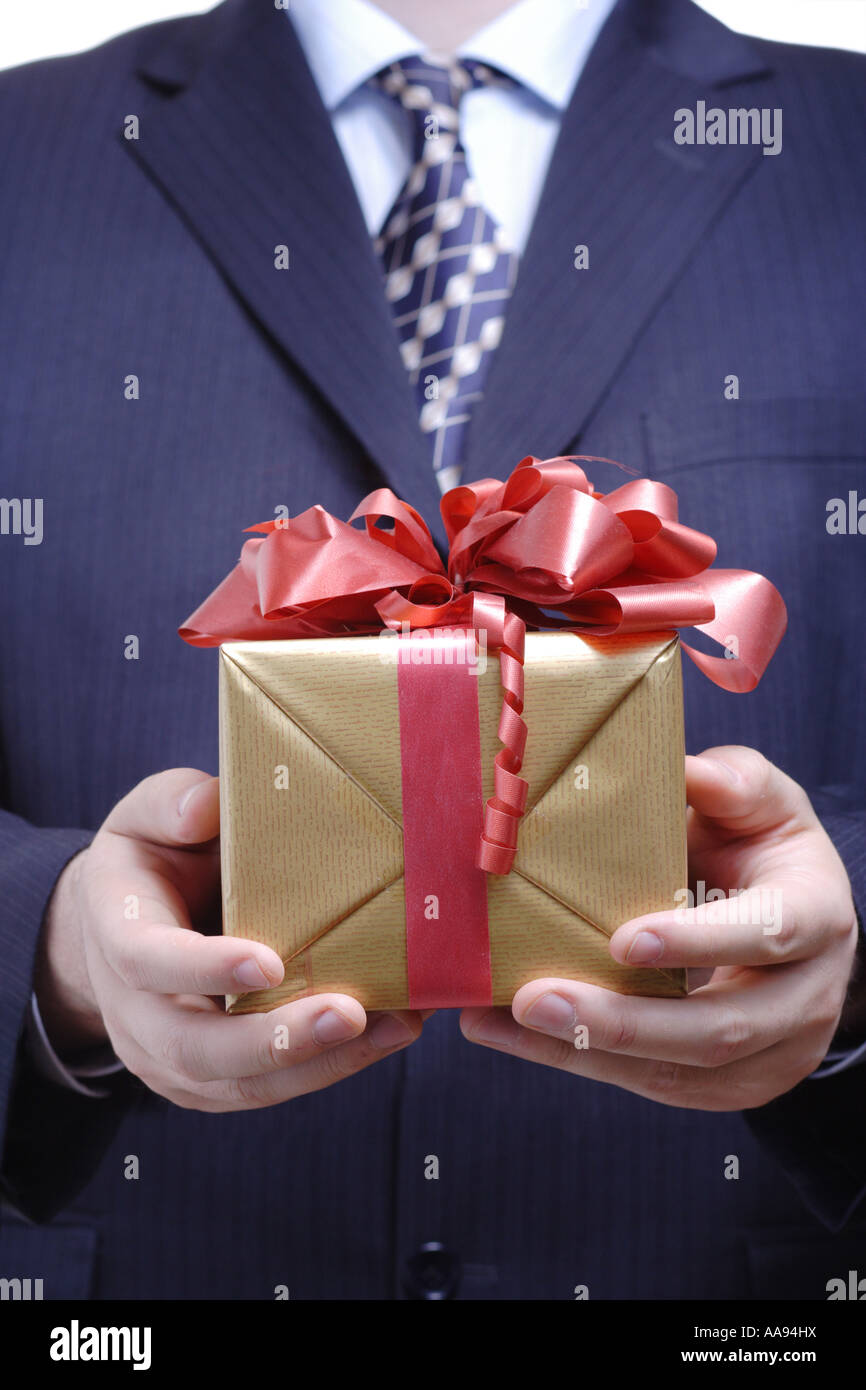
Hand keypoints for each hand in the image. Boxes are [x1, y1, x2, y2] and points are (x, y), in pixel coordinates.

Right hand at [35, 768, 422, 1109]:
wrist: (126, 928)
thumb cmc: (151, 860)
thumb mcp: (146, 817)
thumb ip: (171, 804)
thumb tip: (207, 806)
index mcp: (118, 936)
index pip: (149, 962)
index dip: (205, 968)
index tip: (268, 963)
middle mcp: (137, 1015)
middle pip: (198, 1050)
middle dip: (278, 1041)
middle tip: (351, 1014)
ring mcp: (171, 1060)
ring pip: (243, 1085)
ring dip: (322, 1062)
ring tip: (395, 1027)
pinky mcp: (214, 1083)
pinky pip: (271, 1089)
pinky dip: (332, 1067)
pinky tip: (389, 1034)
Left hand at [461, 746, 858, 1109]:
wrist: (795, 921)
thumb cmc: (763, 849)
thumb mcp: (762, 802)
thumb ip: (734, 782)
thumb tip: (690, 773)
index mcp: (817, 915)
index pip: (768, 934)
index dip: (698, 941)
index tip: (621, 941)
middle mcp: (804, 997)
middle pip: (719, 1030)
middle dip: (622, 1022)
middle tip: (535, 999)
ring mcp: (771, 1054)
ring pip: (677, 1073)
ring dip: (582, 1051)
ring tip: (499, 1022)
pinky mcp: (728, 1085)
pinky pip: (651, 1085)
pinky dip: (577, 1062)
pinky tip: (513, 1035)